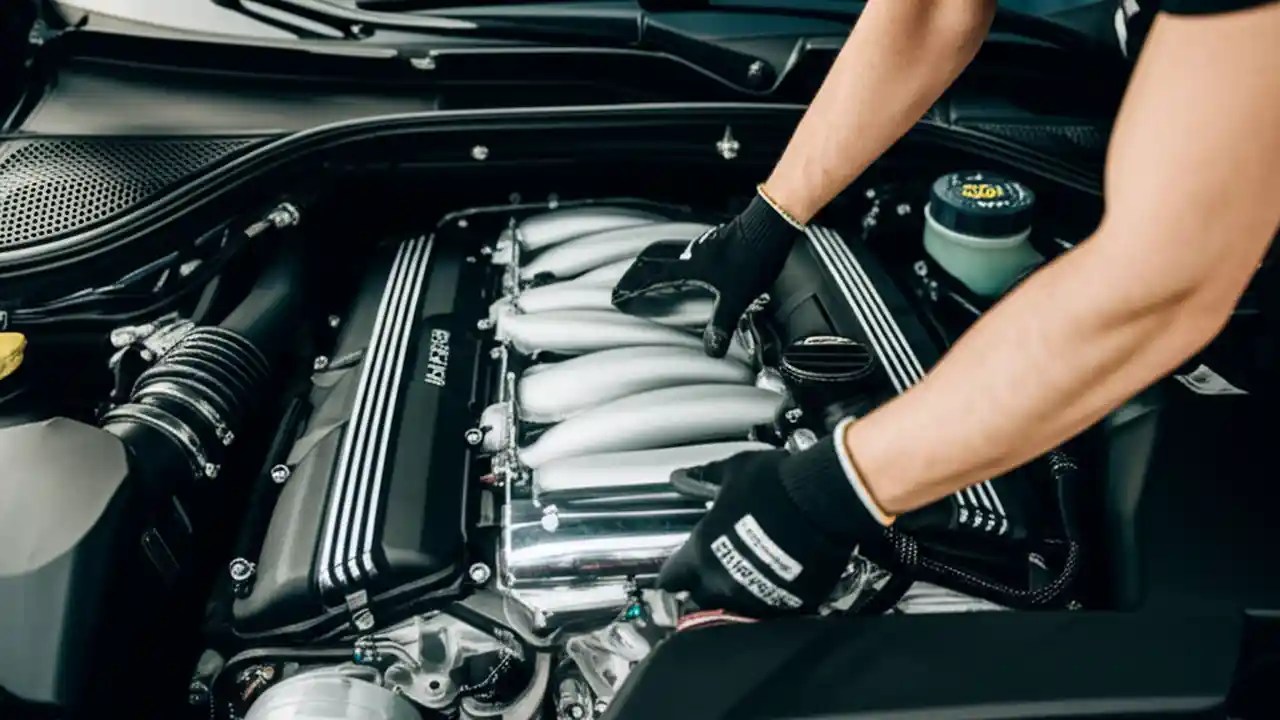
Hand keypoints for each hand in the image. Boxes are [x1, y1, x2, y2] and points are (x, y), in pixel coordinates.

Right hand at [611, 188, 801, 357]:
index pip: (651, 276)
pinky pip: (684, 249)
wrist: (770, 226)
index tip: (619, 296)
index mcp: (689, 266)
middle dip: (635, 272)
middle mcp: (691, 253)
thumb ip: (721, 324)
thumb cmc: (751, 258)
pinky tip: (685, 266)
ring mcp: (702, 244)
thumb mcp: (735, 298)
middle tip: (626, 283)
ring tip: (648, 273)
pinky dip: (673, 258)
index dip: (633, 287)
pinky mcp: (715, 240)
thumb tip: (711, 349)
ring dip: (653, 262)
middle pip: (652, 258)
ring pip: (667, 251)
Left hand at [658, 424, 892, 615]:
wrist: (822, 502)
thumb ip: (706, 478)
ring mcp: (756, 599)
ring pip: (737, 609)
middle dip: (705, 590)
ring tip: (752, 576)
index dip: (672, 575)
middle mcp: (723, 583)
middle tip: (717, 572)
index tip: (675, 572)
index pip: (671, 578)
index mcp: (702, 553)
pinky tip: (779, 581)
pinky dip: (772, 599)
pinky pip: (773, 609)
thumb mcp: (732, 472)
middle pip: (700, 600)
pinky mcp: (789, 605)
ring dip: (739, 596)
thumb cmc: (772, 484)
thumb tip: (684, 476)